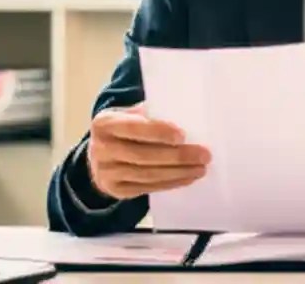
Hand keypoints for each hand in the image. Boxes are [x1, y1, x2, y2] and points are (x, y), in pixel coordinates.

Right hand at [86, 102, 210, 199]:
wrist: (100, 153)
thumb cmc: (123, 127)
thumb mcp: (129, 114)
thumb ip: (150, 113)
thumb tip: (186, 115)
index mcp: (104, 123)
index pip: (133, 128)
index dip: (158, 132)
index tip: (183, 135)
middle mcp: (101, 149)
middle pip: (143, 155)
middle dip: (177, 156)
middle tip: (204, 155)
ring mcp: (106, 173)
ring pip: (148, 174)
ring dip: (178, 172)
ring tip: (201, 167)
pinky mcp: (115, 190)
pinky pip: (147, 188)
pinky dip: (170, 183)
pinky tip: (188, 177)